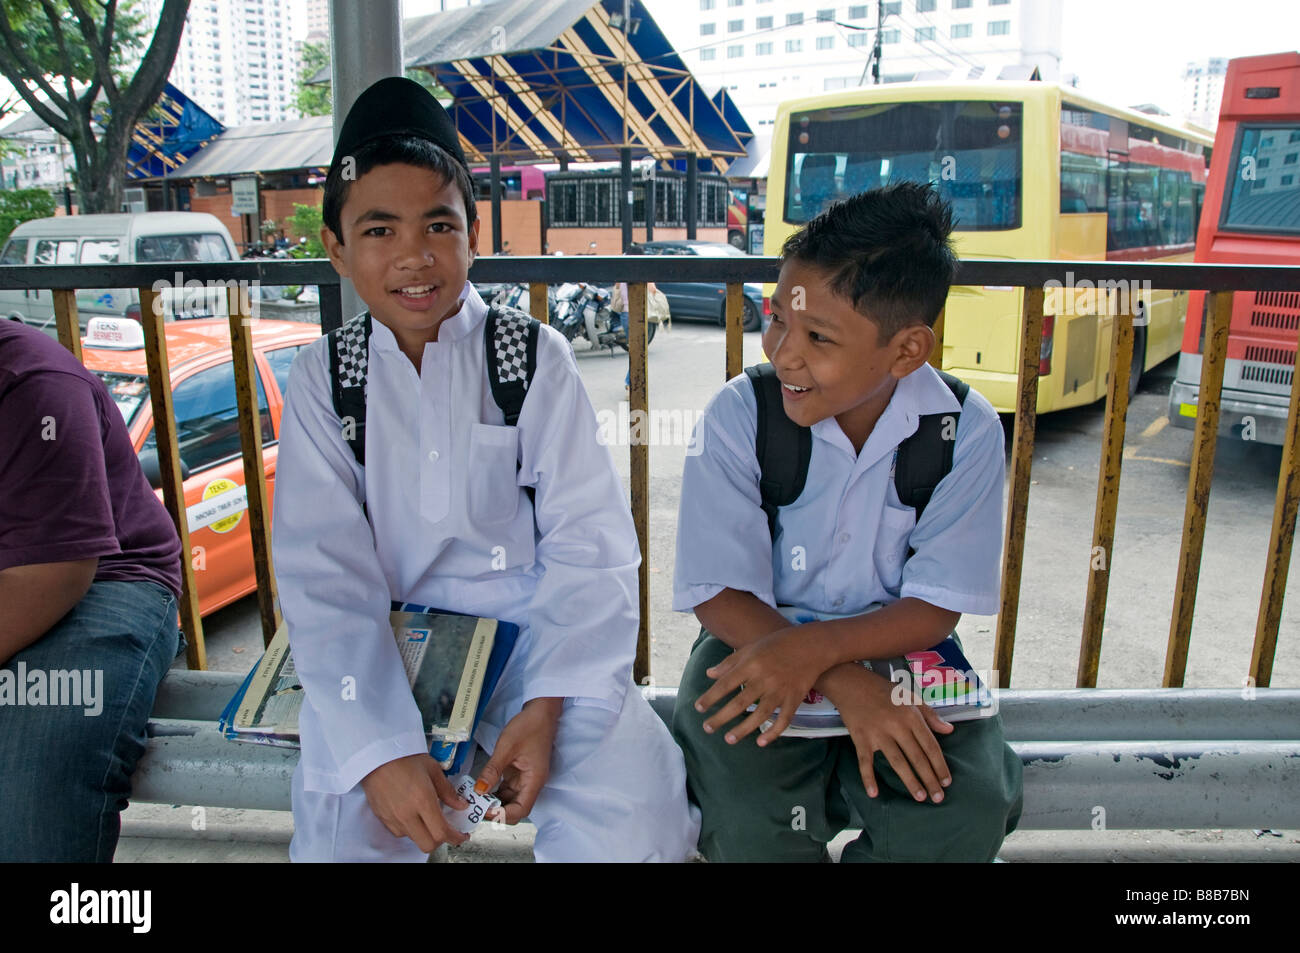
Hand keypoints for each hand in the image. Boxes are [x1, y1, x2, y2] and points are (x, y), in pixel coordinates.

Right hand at [359, 753, 469, 852]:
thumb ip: (448, 790)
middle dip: (441, 840)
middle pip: (427, 844)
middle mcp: (407, 814)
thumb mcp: (433, 769)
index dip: (455, 837)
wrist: (376, 755)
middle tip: (447, 829)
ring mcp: (393, 818)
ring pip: (414, 839)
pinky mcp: (383, 818)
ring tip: (429, 818)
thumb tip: (461, 804)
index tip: (462, 835)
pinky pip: (400, 832)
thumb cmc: (404, 757)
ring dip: (425, 834)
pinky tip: (413, 814)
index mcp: (422, 800)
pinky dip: (410, 828)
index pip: (441, 832)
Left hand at [474, 696, 561, 823]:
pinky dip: (496, 791)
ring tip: (476, 799)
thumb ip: (492, 770)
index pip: (521, 810)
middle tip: (476, 807)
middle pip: (516, 808)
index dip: (503, 815)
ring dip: (495, 802)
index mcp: (534, 780)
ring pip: (511, 800)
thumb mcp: (507, 747)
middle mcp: (532, 783)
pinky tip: (483, 788)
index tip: (485, 811)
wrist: (540, 711)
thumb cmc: (528, 727)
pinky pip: (508, 788)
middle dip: (498, 811)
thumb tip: (479, 790)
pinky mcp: (520, 772)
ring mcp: (526, 778)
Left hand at [694, 624, 831, 745]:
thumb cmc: (777, 644)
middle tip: (706, 729)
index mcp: (751, 664)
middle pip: (739, 703)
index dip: (710, 697)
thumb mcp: (751, 648)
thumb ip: (730, 663)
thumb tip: (709, 674)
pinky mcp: (795, 698)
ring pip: (759, 715)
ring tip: (729, 739)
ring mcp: (780, 690)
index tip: (698, 708)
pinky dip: (773, 733)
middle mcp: (764, 679)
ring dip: (743, 729)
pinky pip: (783, 720)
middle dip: (721, 718)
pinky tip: (761, 742)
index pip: (725, 684)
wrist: (812, 645)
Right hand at [822, 664, 953, 804]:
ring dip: (910, 782)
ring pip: (897, 762)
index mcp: (911, 716)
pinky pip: (865, 761)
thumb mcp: (911, 696)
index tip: (947, 782)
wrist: (851, 682)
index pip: (930, 746)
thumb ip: (930, 715)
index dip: (940, 766)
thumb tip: (950, 730)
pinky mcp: (861, 738)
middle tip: (938, 798)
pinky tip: (874, 793)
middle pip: (917, 757)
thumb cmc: (883, 689)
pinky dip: (868, 778)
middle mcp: (897, 726)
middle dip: (929, 779)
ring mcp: (878, 733)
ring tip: (920, 798)